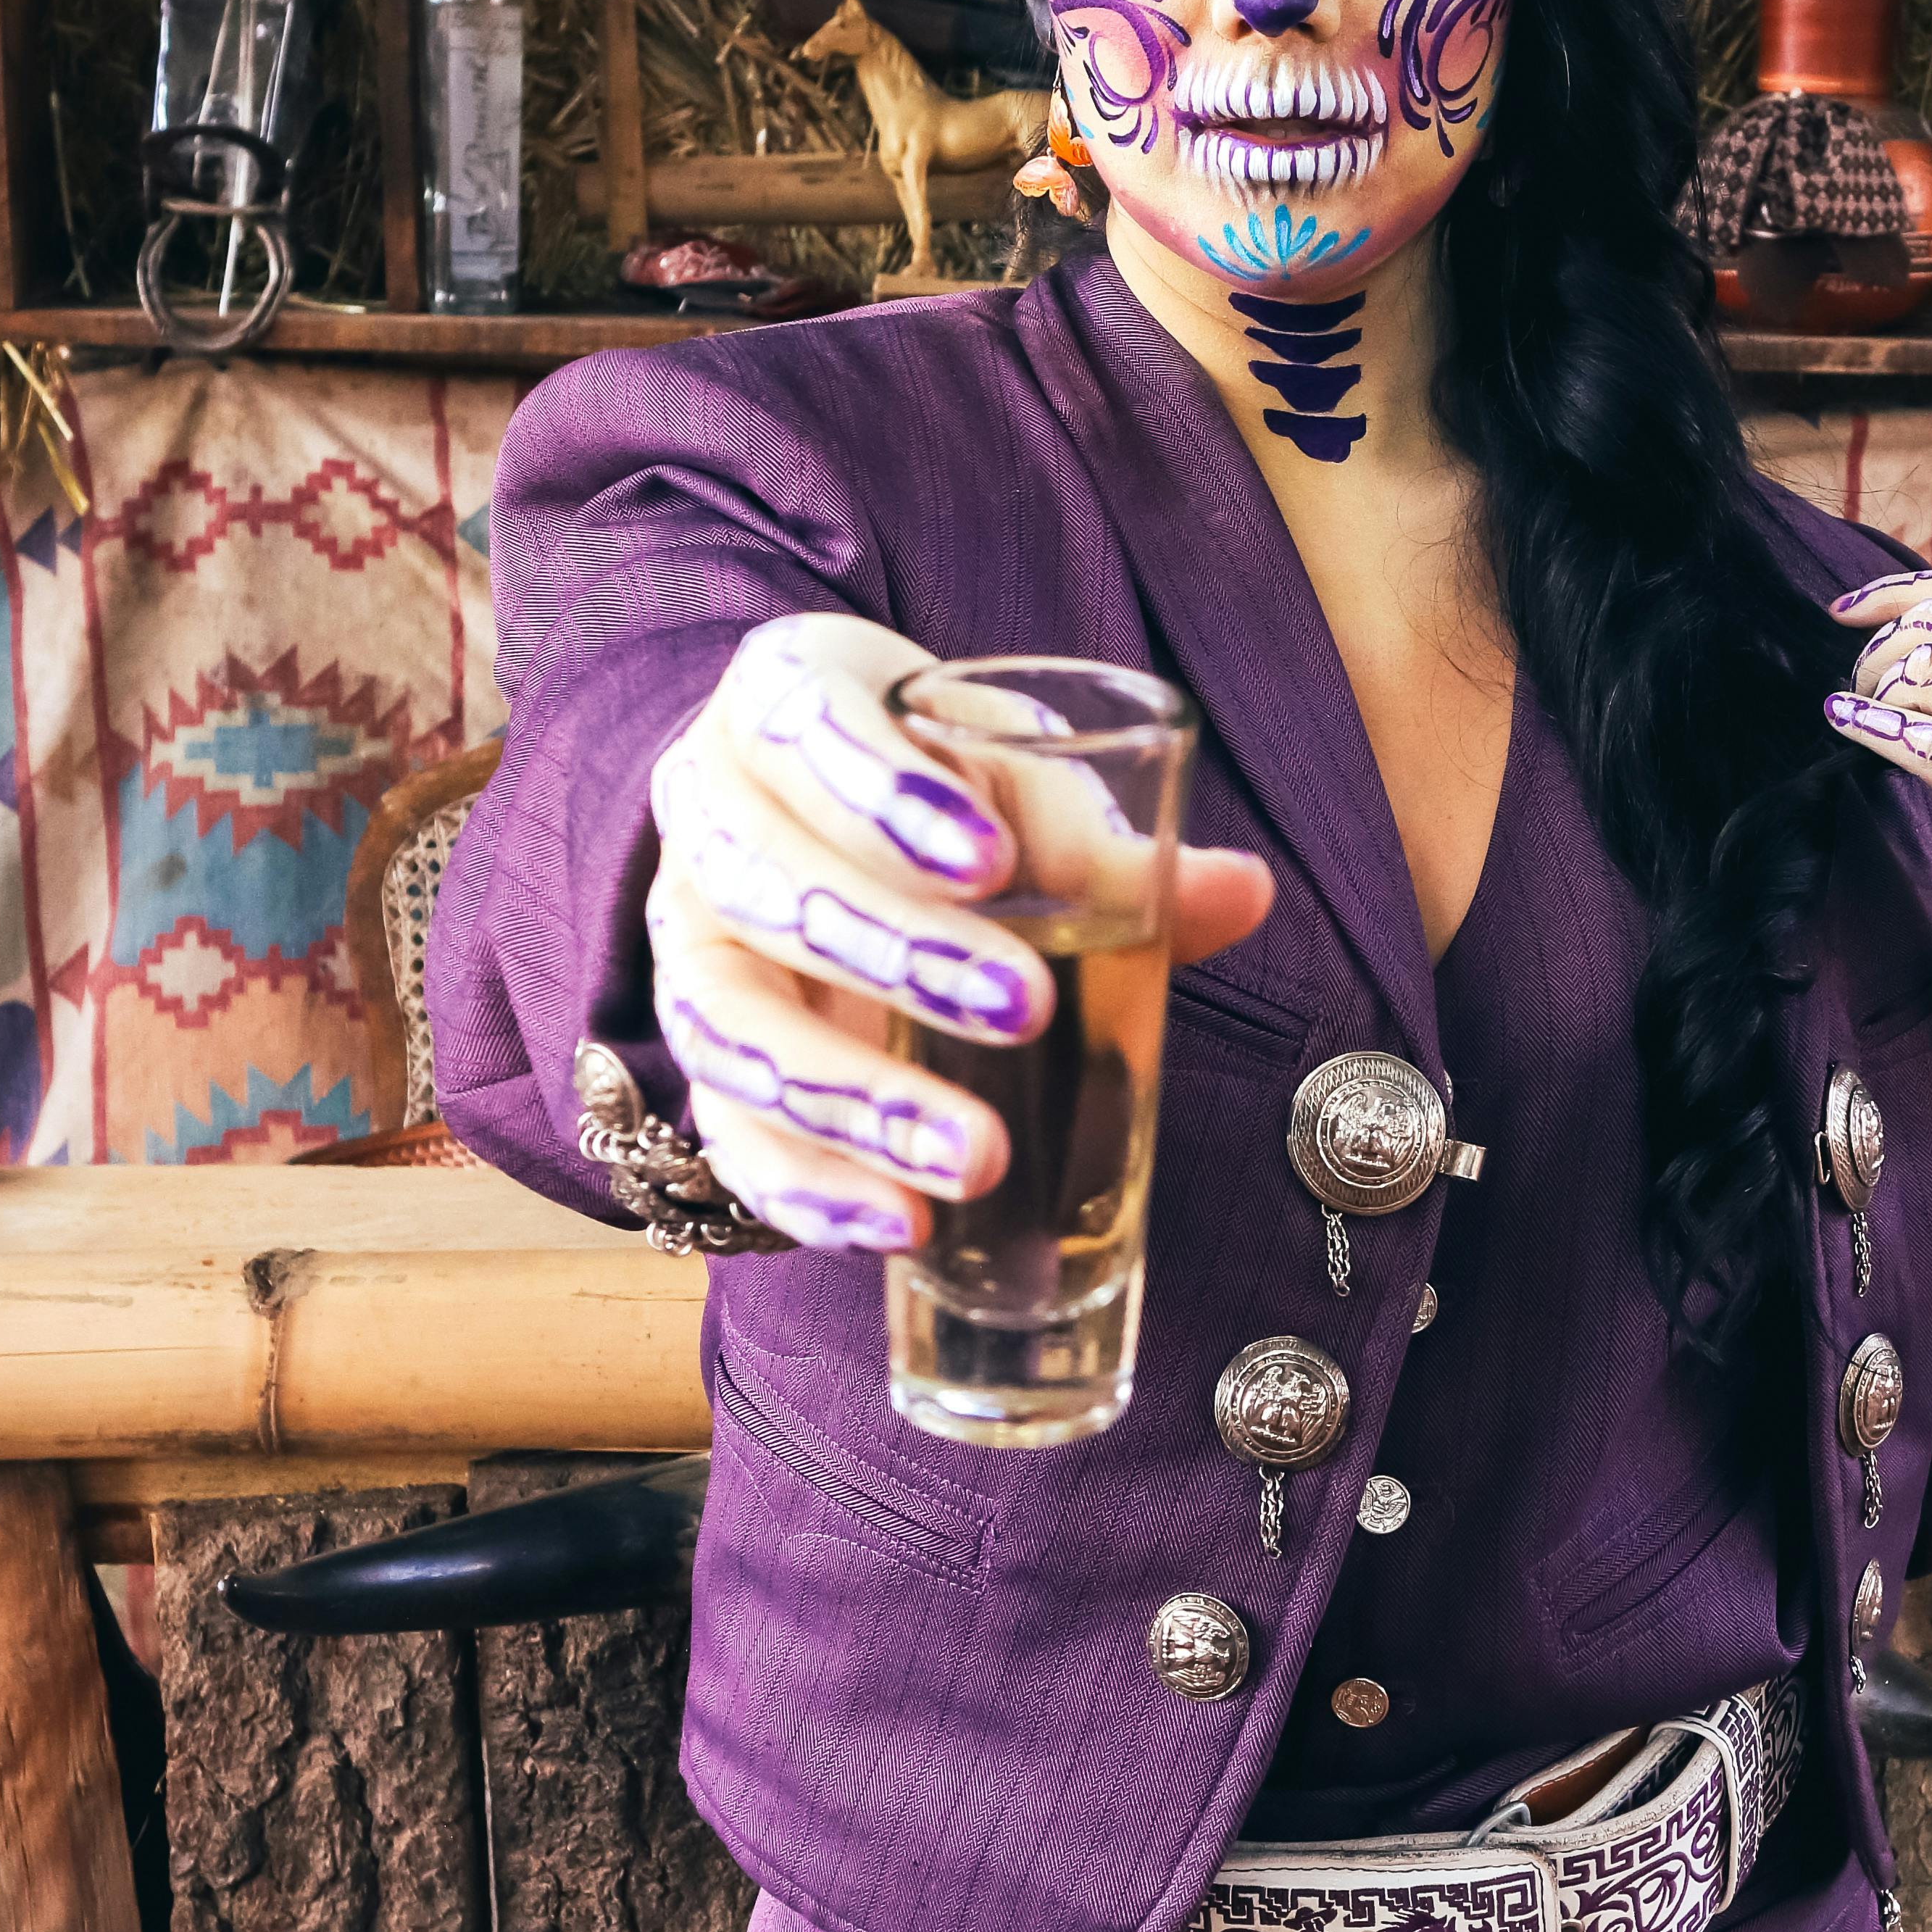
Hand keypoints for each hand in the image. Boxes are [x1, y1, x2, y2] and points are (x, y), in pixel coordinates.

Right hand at [644, 614, 1274, 1253]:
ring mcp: (689, 942)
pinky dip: (809, 1189)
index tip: (993, 861)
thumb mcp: (1018, 788)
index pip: (808, 730)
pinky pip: (730, 1134)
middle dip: (894, 955)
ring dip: (855, 1100)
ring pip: (730, 1025)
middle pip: (763, 885)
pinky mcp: (706, 1056)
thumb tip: (1242, 894)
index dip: (884, 798)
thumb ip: (1108, 844)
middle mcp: (706, 816)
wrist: (845, 830)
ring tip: (979, 1159)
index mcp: (777, 704)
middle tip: (1023, 1010)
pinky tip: (900, 1227)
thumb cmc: (943, 791)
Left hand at [1825, 570, 1931, 1038]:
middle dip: (1880, 648)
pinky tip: (1840, 720)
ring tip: (1858, 710)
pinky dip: (1871, 725)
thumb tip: (1917, 616)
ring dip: (1874, 690)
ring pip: (1926, 680)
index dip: (1898, 593)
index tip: (1844, 610)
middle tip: (1859, 682)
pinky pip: (1922, 743)